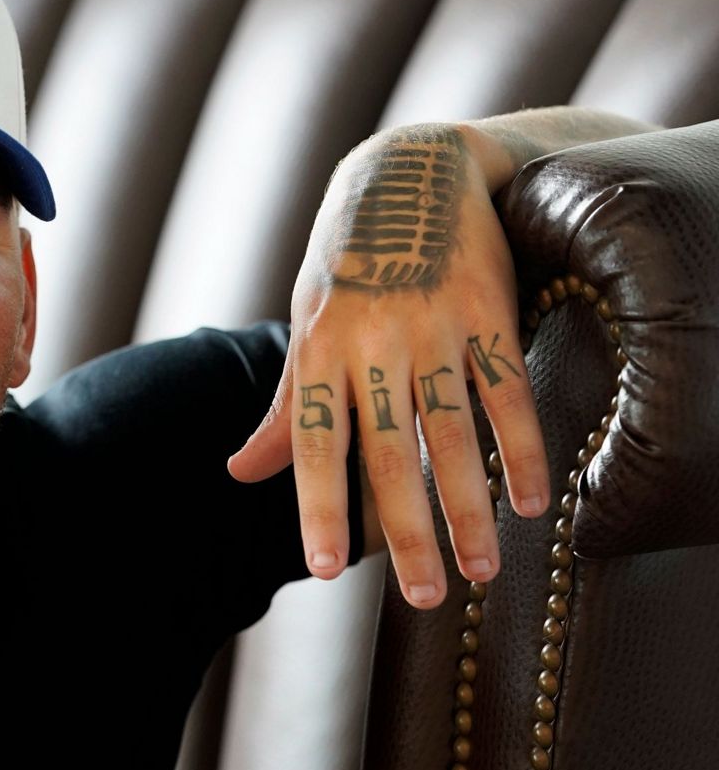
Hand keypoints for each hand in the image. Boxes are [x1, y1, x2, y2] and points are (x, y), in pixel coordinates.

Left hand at [227, 122, 550, 608]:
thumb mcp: (306, 325)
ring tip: (483, 569)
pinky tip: (531, 501)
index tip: (320, 569)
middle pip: (390, 451)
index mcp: (319, 349)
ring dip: (471, 506)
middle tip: (425, 598)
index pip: (315, 442)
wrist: (408, 171)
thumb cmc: (347, 265)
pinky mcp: (487, 307)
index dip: (317, 505)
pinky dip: (520, 448)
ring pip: (452, 430)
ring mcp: (432, 323)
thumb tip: (238, 473)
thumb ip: (285, 409)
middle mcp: (372, 341)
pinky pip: (506, 389)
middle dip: (407, 531)